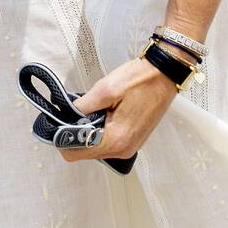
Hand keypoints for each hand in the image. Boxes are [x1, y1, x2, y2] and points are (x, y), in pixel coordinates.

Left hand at [59, 57, 177, 163]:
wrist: (166, 74)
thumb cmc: (139, 80)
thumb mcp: (104, 90)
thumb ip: (82, 107)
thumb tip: (66, 116)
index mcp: (115, 140)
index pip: (74, 153)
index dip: (62, 138)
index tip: (61, 121)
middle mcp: (124, 150)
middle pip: (85, 152)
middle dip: (77, 134)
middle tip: (78, 111)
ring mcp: (131, 147)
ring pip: (96, 148)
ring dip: (89, 132)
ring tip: (94, 110)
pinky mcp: (134, 140)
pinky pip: (109, 142)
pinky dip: (101, 131)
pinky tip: (104, 114)